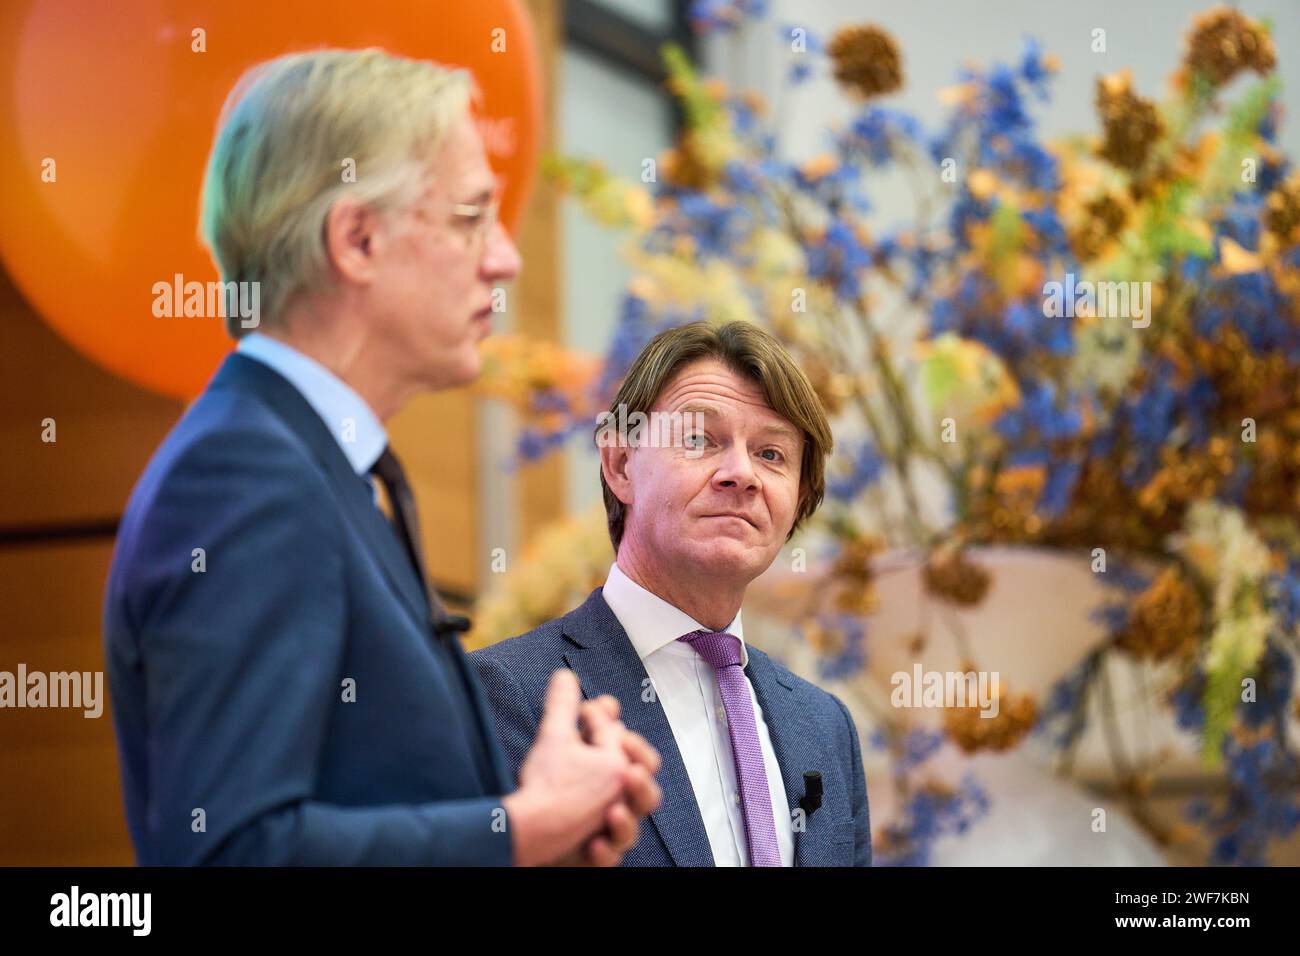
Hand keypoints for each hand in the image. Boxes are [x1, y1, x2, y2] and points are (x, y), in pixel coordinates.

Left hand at [504, 671, 659, 865]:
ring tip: (613, 810)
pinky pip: (608, 861)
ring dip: (627, 820)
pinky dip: (605, 852)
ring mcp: (607, 835)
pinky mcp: (592, 859)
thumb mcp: (556, 740)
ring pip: (632, 833)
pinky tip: (594, 842)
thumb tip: (567, 676)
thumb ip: (567, 709)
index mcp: (614, 777)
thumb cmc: (549, 785)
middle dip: (643, 785)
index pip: (641, 761)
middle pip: (648, 799)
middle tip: (629, 773)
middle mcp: (617, 806)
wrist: (527, 826)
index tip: (621, 737)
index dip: (637, 749)